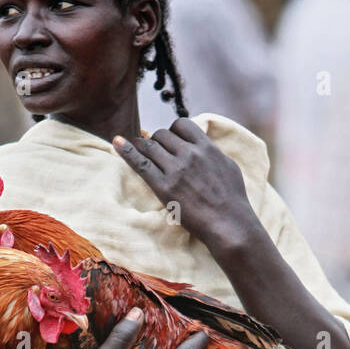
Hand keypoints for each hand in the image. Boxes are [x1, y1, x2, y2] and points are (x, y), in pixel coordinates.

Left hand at [113, 119, 257, 257]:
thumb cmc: (233, 199)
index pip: (181, 124)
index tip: (172, 142)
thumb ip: (212, 153)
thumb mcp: (228, 166)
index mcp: (206, 147)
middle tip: (157, 155)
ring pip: (149, 145)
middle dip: (158, 142)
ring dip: (143, 147)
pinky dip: (126, 150)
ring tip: (139, 151)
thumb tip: (203, 145)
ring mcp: (175, 170)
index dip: (173, 131)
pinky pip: (140, 162)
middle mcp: (189, 154)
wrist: (229, 224)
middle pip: (162, 134)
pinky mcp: (164, 187)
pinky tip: (116, 142)